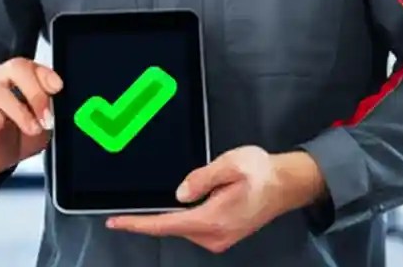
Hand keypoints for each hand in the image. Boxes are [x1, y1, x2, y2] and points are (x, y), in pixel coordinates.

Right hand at [0, 58, 62, 184]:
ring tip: (34, 129)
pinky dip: (0, 121)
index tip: (58, 88)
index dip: (46, 75)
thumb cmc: (19, 131)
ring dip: (21, 112)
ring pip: (0, 90)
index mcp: (21, 75)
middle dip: (36, 92)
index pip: (33, 65)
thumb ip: (53, 108)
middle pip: (17, 68)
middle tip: (47, 115)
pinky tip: (7, 129)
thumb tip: (66, 105)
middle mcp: (1, 78)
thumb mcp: (44, 119)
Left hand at [106, 147, 325, 253]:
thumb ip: (201, 178)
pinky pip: (192, 226)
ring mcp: (219, 239)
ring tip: (163, 199)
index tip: (115, 221)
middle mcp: (214, 236)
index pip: (166, 224)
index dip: (138, 223)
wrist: (287, 185)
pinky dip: (180, 217)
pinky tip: (181, 204)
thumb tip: (179, 194)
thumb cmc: (261, 172)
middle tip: (129, 205)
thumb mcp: (230, 164)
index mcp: (213, 219)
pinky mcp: (222, 235)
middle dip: (149, 216)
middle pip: (171, 227)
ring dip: (168, 215)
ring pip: (181, 227)